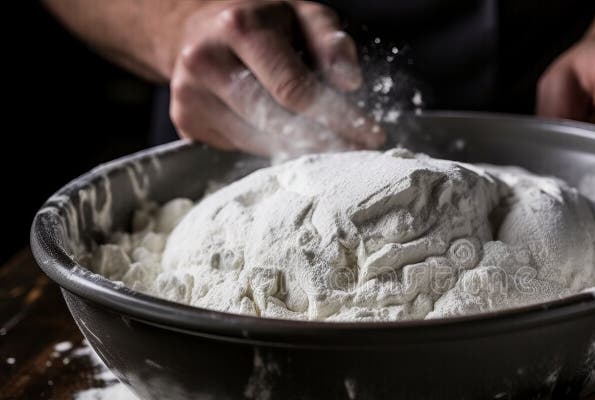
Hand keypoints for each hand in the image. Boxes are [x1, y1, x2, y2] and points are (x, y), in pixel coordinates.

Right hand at [169, 0, 384, 158]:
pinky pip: (241, 147)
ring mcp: (190, 95)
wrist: (196, 31)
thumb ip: (330, 41)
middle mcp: (207, 61)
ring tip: (331, 149)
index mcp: (240, 27)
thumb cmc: (261, 23)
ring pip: (259, 142)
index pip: (296, 89)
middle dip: (324, 142)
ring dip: (300, 151)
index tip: (370, 135)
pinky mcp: (186, 122)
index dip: (337, 118)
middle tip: (357, 152)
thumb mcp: (301, 13)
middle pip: (276, 122)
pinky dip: (270, 148)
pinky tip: (287, 140)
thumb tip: (350, 82)